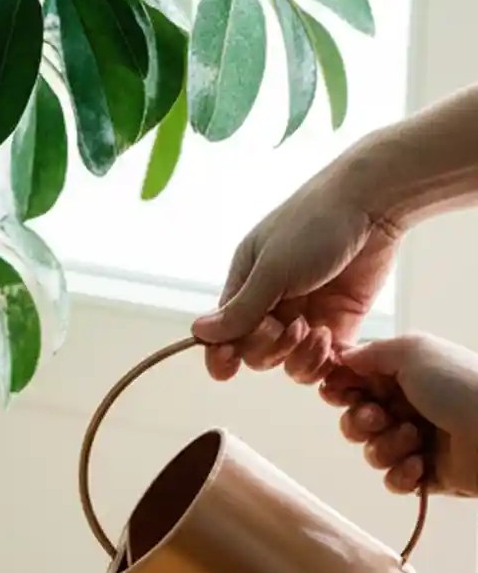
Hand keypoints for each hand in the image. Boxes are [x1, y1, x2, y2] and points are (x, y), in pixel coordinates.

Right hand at [192, 170, 399, 382]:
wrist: (373, 205)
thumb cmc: (314, 225)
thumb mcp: (273, 269)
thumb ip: (241, 308)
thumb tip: (198, 333)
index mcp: (246, 283)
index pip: (223, 330)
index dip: (221, 352)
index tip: (226, 368)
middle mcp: (272, 303)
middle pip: (255, 352)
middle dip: (269, 349)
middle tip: (292, 327)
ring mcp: (306, 313)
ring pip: (290, 361)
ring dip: (301, 357)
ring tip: (319, 333)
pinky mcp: (340, 321)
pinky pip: (325, 359)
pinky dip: (326, 361)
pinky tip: (333, 342)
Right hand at [327, 334, 477, 495]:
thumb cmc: (457, 385)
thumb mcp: (414, 351)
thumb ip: (371, 352)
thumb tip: (343, 359)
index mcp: (406, 376)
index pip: (358, 383)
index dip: (342, 389)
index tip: (335, 393)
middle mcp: (409, 408)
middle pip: (357, 419)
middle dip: (359, 421)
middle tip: (377, 418)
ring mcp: (419, 444)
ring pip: (372, 451)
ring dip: (384, 446)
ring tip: (413, 439)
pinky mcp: (428, 476)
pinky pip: (394, 481)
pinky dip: (401, 475)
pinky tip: (420, 466)